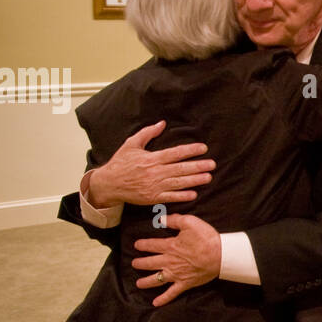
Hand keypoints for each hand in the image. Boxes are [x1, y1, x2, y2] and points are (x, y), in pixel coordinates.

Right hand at [88, 121, 213, 205]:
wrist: (108, 184)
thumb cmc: (120, 163)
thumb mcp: (131, 144)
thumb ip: (148, 133)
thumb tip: (162, 123)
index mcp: (151, 158)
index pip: (175, 153)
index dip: (190, 150)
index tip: (203, 148)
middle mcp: (155, 172)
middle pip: (181, 168)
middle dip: (198, 166)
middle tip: (212, 164)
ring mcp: (154, 186)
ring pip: (179, 183)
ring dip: (194, 180)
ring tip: (208, 177)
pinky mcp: (152, 197)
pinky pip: (170, 197)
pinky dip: (182, 196)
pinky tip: (194, 194)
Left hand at [132, 214, 220, 305]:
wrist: (220, 255)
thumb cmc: (206, 238)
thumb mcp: (190, 222)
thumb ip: (174, 220)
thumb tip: (160, 219)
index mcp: (170, 246)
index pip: (151, 245)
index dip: (142, 245)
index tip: (136, 245)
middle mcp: (169, 262)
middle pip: (150, 263)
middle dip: (140, 263)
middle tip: (134, 264)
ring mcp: (176, 274)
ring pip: (156, 279)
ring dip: (146, 282)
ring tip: (139, 284)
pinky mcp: (185, 283)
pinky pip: (172, 293)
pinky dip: (163, 299)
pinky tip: (155, 303)